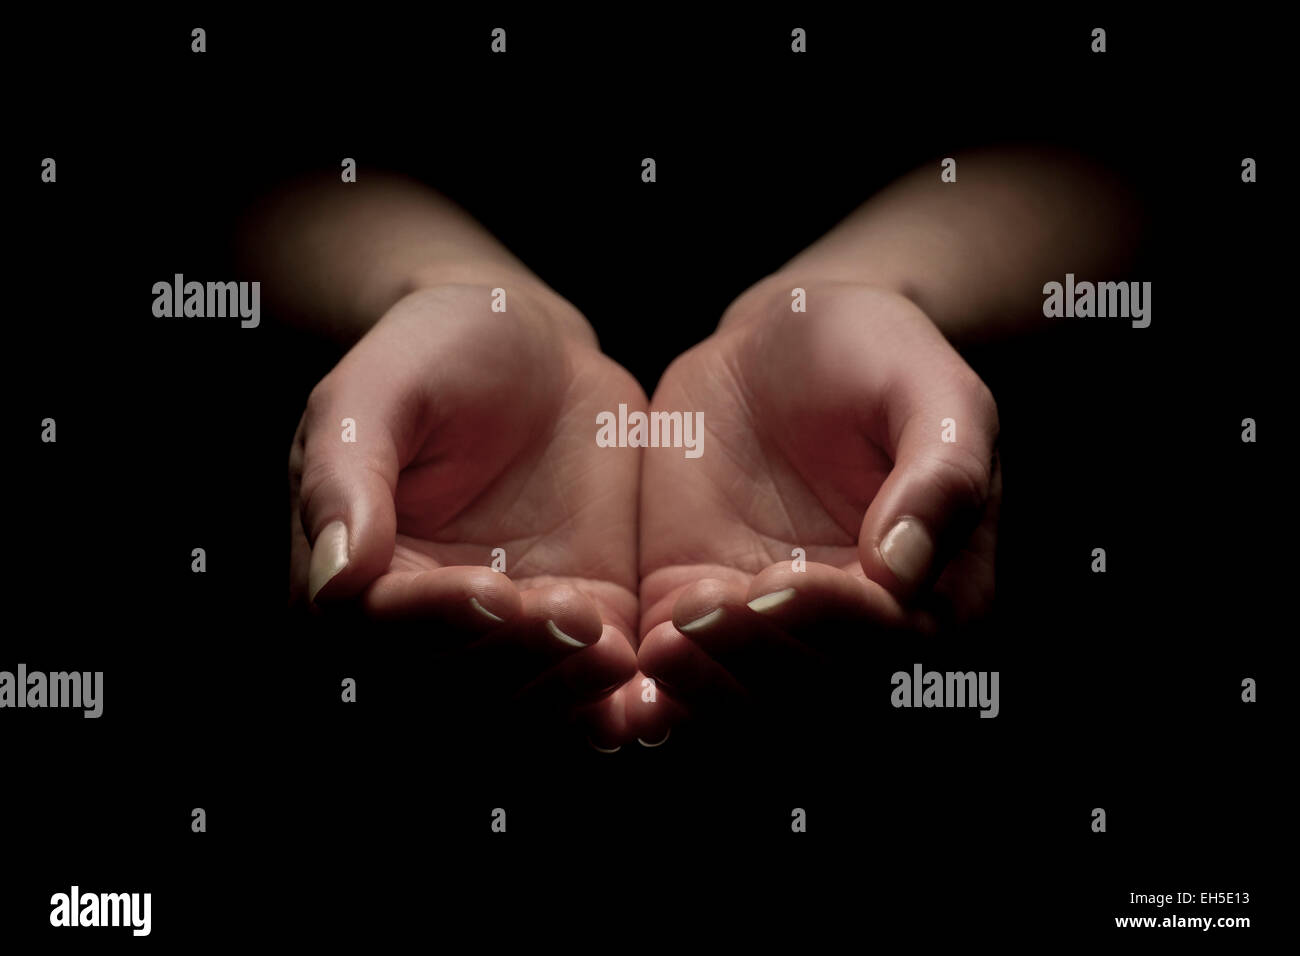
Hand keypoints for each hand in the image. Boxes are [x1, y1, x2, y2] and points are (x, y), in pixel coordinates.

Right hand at [288, 283, 647, 745]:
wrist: (532, 345)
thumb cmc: (432, 352)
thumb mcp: (373, 393)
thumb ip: (345, 479)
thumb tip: (334, 582)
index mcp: (359, 575)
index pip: (381, 631)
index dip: (436, 622)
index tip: (491, 589)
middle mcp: (428, 621)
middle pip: (455, 682)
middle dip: (513, 660)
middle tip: (570, 616)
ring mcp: (508, 627)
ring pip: (523, 698)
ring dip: (565, 687)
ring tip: (612, 646)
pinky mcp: (584, 619)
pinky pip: (591, 681)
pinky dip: (613, 695)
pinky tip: (644, 672)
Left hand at [636, 280, 1000, 732]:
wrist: (784, 341)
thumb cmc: (880, 356)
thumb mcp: (934, 390)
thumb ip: (941, 473)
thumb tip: (904, 572)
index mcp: (937, 595)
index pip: (889, 642)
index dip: (831, 622)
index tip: (780, 581)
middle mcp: (857, 634)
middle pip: (813, 688)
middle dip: (756, 659)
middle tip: (702, 609)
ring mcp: (771, 628)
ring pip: (745, 701)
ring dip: (703, 688)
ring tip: (661, 644)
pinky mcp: (694, 610)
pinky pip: (679, 675)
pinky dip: (656, 691)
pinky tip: (630, 667)